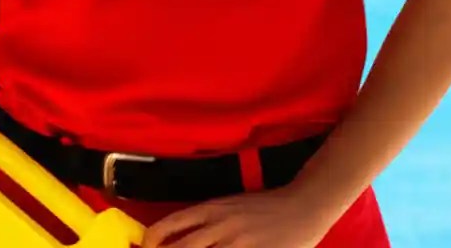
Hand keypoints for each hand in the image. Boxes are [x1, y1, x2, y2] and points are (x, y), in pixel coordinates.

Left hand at [140, 186, 335, 247]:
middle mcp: (220, 225)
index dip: (152, 239)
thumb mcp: (228, 206)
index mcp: (211, 209)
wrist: (303, 206)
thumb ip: (203, 220)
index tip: (147, 247)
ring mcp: (237, 243)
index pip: (171, 224)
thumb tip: (174, 238)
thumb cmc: (264, 207)